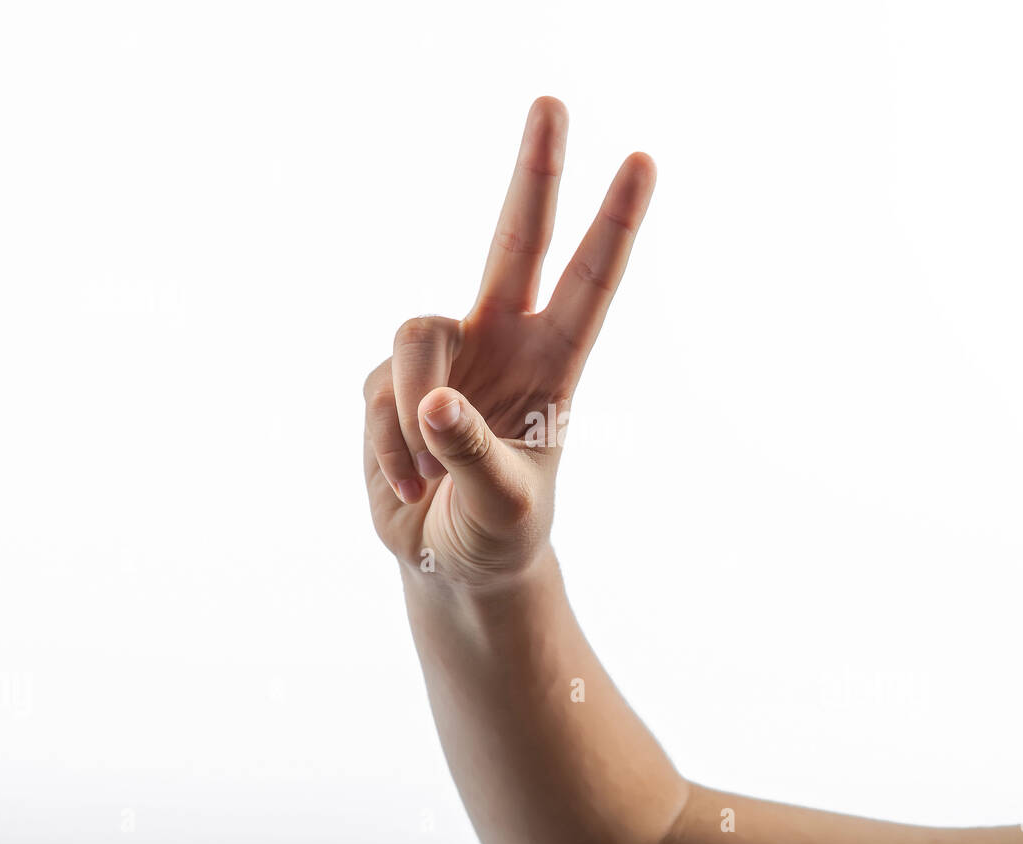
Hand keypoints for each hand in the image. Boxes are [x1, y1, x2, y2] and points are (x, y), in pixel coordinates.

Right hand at [363, 97, 655, 585]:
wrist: (453, 564)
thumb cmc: (499, 532)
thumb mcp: (505, 505)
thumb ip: (474, 453)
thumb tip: (436, 401)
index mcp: (553, 364)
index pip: (588, 284)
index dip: (614, 223)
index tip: (644, 159)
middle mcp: (501, 342)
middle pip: (514, 240)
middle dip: (534, 173)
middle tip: (552, 101)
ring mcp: (445, 358)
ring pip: (415, 337)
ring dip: (413, 413)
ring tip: (425, 478)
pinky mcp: (390, 382)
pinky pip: (378, 394)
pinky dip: (390, 448)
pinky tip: (408, 488)